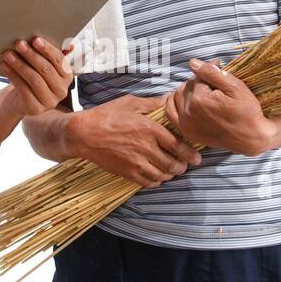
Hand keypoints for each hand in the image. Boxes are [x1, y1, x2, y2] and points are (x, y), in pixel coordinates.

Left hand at [0, 36, 74, 117]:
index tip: (35, 39)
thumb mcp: (40, 65)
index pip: (59, 60)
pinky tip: (4, 66)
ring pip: (34, 79)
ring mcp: (49, 102)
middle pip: (46, 70)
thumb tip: (68, 43)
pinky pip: (24, 89)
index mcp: (67, 76)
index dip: (47, 49)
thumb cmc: (31, 77)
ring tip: (8, 54)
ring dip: (20, 64)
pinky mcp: (35, 108)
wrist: (17, 100)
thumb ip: (50, 54)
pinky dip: (13, 76)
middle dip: (31, 55)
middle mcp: (61, 91)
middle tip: (19, 44)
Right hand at [69, 93, 201, 187]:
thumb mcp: (130, 103)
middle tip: (186, 165)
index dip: (190, 154)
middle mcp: (145, 148)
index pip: (178, 146)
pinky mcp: (127, 172)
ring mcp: (136, 162)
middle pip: (173, 164)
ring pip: (162, 175)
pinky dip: (156, 182)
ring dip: (170, 175)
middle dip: (182, 166)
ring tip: (172, 171)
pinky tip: (157, 177)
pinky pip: (147, 182)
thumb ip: (152, 103)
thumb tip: (169, 99)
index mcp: (150, 129)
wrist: (83, 133)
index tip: (197, 157)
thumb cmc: (106, 115)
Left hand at [164, 58, 277, 156]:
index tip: (218, 67)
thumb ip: (211, 73)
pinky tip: (183, 99)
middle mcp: (188, 112)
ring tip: (203, 91)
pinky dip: (173, 103)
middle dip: (198, 81)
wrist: (249, 137)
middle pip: (186, 86)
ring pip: (177, 96)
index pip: (197, 77)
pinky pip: (170, 112)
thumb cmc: (246, 111)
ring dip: (187, 91)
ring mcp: (186, 124)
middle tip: (213, 83)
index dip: (208, 71)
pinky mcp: (187, 132)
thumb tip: (192, 62)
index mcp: (200, 100)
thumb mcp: (235, 87)